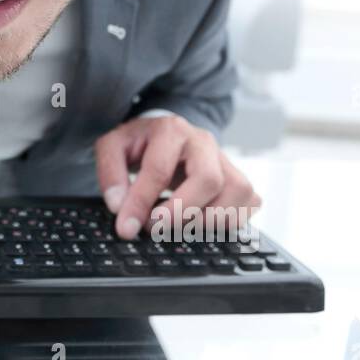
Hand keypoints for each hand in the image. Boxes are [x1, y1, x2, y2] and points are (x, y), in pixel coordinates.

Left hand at [94, 113, 260, 239]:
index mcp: (171, 130)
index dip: (141, 202)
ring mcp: (226, 160)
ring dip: (207, 220)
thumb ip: (110, 173)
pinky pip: (249, 203)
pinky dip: (229, 220)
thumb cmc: (140, 143)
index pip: (159, 169)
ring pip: (237, 193)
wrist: (165, 134)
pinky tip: (201, 223)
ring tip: (177, 227)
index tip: (127, 227)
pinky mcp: (238, 178)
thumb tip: (119, 207)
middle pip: (209, 180)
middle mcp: (204, 142)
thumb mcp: (113, 147)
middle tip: (156, 229)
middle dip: (181, 212)